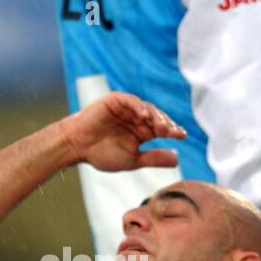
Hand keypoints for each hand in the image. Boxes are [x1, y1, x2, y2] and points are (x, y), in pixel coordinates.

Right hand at [58, 92, 185, 172]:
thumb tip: (177, 160)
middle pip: (157, 118)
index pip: (162, 130)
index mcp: (142, 132)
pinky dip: (138, 106)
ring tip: (161, 126)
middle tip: (173, 132)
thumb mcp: (133, 160)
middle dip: (166, 124)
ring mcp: (127, 109)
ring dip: (155, 116)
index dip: (173, 131)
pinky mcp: (115, 101)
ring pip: (146, 108)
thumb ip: (154, 158)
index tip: (182, 136)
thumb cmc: (101, 154)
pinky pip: (130, 100)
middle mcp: (137, 119)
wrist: (78, 147)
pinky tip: (144, 115)